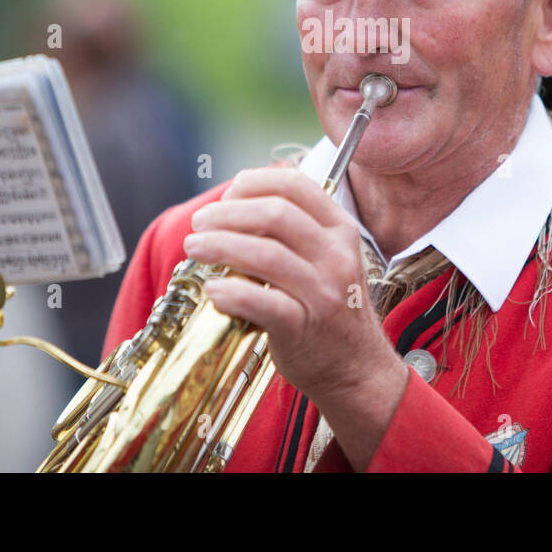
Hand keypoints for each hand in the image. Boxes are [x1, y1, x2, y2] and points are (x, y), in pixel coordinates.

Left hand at [182, 167, 404, 402]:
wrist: (356, 369)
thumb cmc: (329, 310)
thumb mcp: (327, 259)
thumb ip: (294, 231)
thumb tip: (234, 206)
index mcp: (340, 230)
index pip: (295, 185)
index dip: (253, 182)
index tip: (228, 194)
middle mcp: (335, 256)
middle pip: (275, 214)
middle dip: (227, 213)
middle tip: (199, 223)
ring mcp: (322, 292)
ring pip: (265, 254)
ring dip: (220, 246)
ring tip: (195, 249)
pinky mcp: (303, 327)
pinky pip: (262, 302)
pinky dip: (230, 292)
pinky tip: (212, 289)